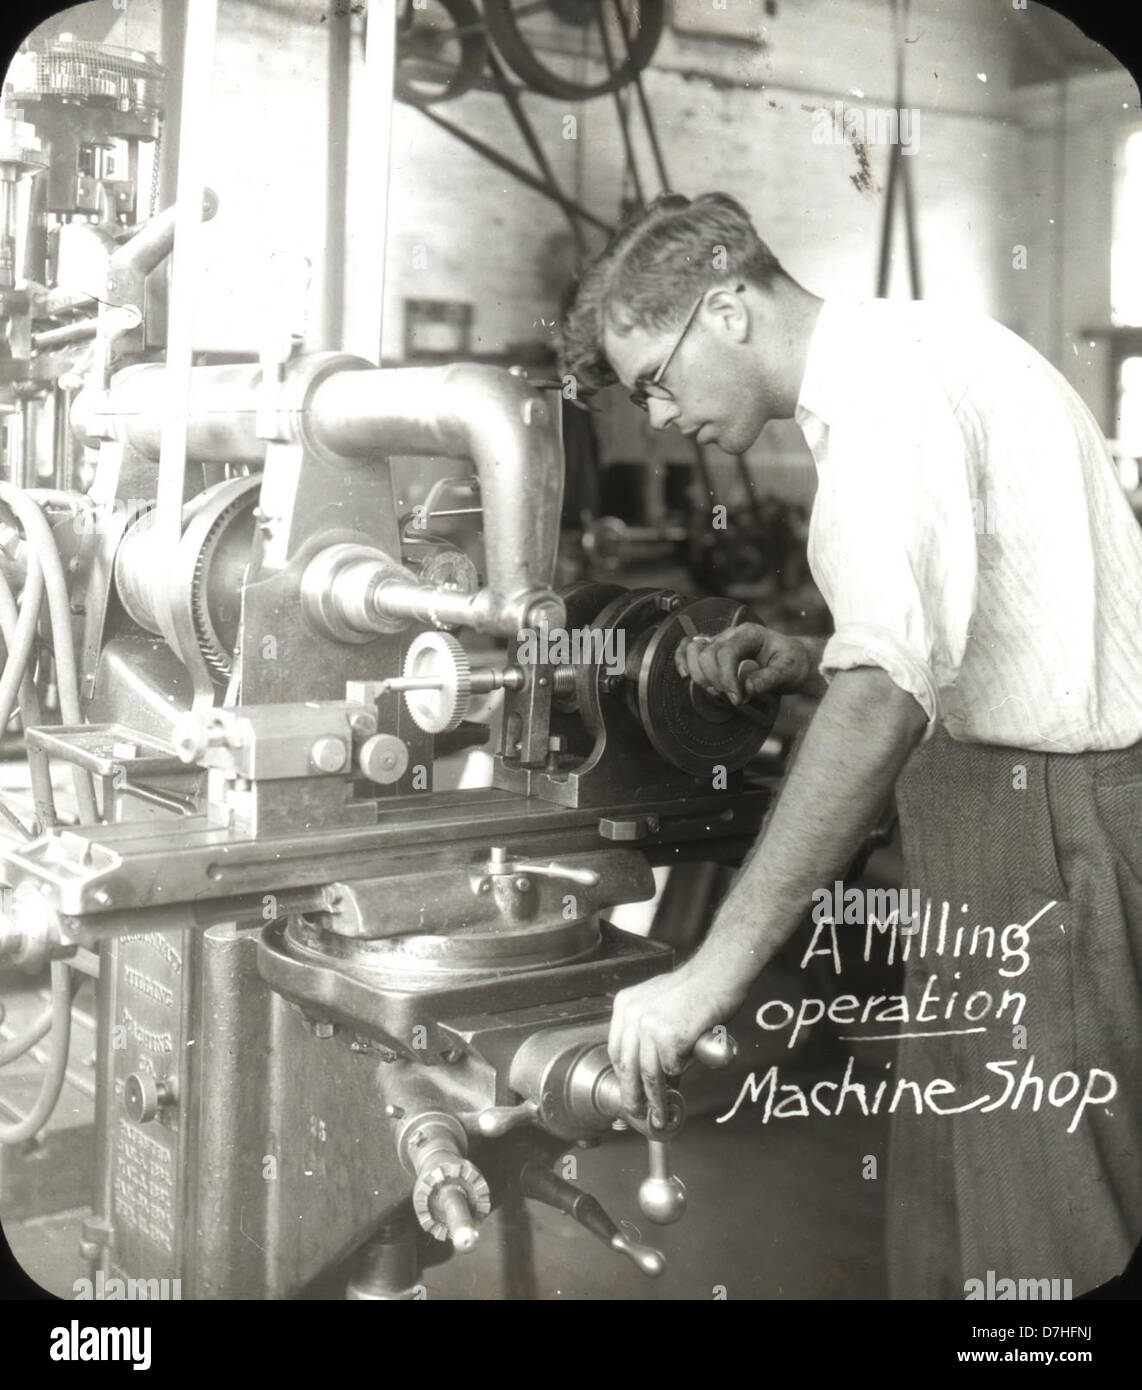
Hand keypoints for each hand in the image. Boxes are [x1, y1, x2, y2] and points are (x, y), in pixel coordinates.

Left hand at [608, 958, 747, 1124]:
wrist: (718, 974)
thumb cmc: (697, 988)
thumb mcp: (659, 1003)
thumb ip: (649, 1030)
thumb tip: (649, 1069)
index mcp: (625, 1004)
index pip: (616, 1050)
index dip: (623, 1075)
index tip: (628, 1090)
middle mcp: (633, 1014)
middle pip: (627, 1065)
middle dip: (632, 1095)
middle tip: (637, 1112)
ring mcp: (650, 1025)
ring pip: (648, 1074)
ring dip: (655, 1098)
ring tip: (660, 1114)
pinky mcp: (670, 1035)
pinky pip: (673, 1066)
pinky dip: (682, 1070)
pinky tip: (689, 1062)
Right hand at [675, 621, 814, 703]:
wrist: (795, 660)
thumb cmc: (793, 662)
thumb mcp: (789, 670)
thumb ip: (769, 678)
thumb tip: (747, 687)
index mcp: (750, 634)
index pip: (726, 652)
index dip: (726, 677)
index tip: (737, 698)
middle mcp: (731, 635)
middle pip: (707, 654)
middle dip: (715, 680)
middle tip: (733, 698)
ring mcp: (720, 642)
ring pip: (695, 652)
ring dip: (701, 676)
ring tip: (719, 692)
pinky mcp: (714, 652)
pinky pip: (689, 649)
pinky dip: (683, 661)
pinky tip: (685, 674)